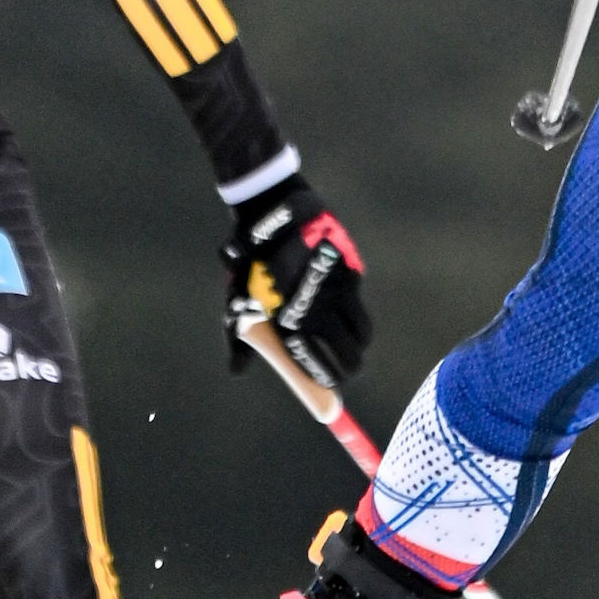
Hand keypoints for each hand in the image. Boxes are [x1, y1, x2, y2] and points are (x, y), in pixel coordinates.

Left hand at [228, 181, 371, 387]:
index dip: (327, 381)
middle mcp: (318, 311)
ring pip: (362, 331)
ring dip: (360, 343)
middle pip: (348, 354)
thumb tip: (236, 371)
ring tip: (356, 345)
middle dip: (350, 366)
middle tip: (348, 368)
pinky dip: (356, 310)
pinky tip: (347, 309)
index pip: (317, 366)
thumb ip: (239, 338)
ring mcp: (339, 291)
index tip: (331, 385)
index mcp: (289, 323)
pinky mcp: (351, 271)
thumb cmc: (252, 262)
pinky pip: (359, 301)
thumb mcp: (239, 300)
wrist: (273, 213)